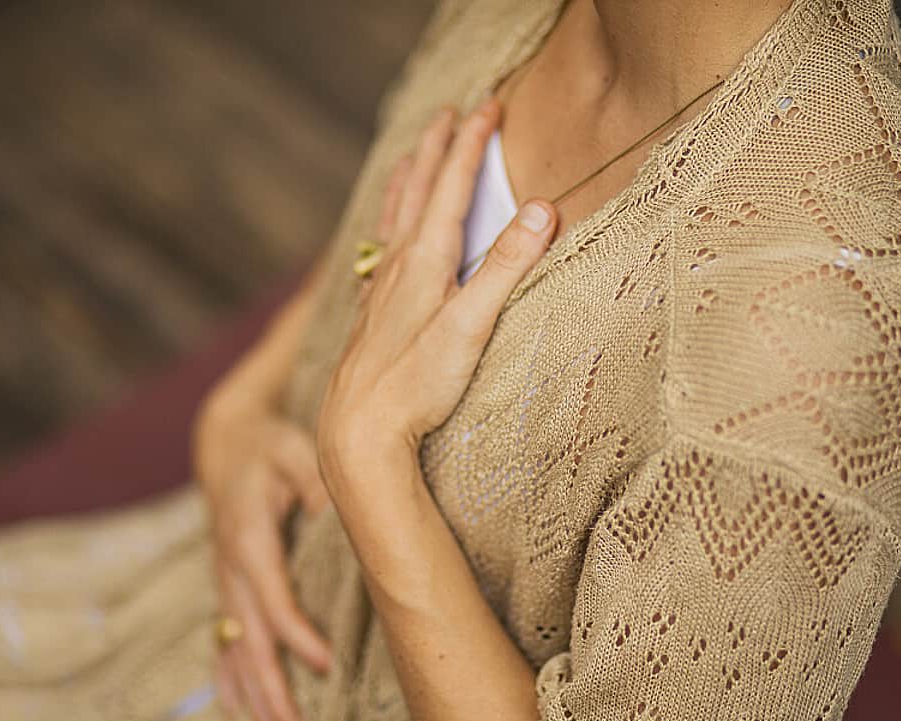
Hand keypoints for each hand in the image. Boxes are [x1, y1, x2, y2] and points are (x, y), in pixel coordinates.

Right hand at [194, 393, 333, 720]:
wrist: (227, 441)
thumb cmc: (269, 445)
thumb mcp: (295, 448)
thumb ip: (315, 478)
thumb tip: (337, 511)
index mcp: (248, 536)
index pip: (271, 596)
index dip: (296, 633)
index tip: (328, 664)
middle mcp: (229, 566)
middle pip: (249, 638)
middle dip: (271, 688)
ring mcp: (223, 579)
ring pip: (234, 647)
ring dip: (254, 695)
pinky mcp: (225, 585)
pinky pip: (223, 639)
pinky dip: (230, 678)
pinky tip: (239, 714)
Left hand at [315, 98, 557, 499]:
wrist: (359, 434)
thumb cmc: (416, 386)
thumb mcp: (470, 326)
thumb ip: (506, 268)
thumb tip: (541, 210)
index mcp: (424, 261)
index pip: (451, 187)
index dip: (471, 144)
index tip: (488, 106)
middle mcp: (397, 267)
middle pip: (417, 191)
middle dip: (437, 148)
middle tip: (450, 112)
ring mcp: (380, 291)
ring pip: (392, 217)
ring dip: (407, 179)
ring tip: (411, 154)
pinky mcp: (372, 317)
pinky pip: (379, 252)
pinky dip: (387, 225)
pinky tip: (384, 241)